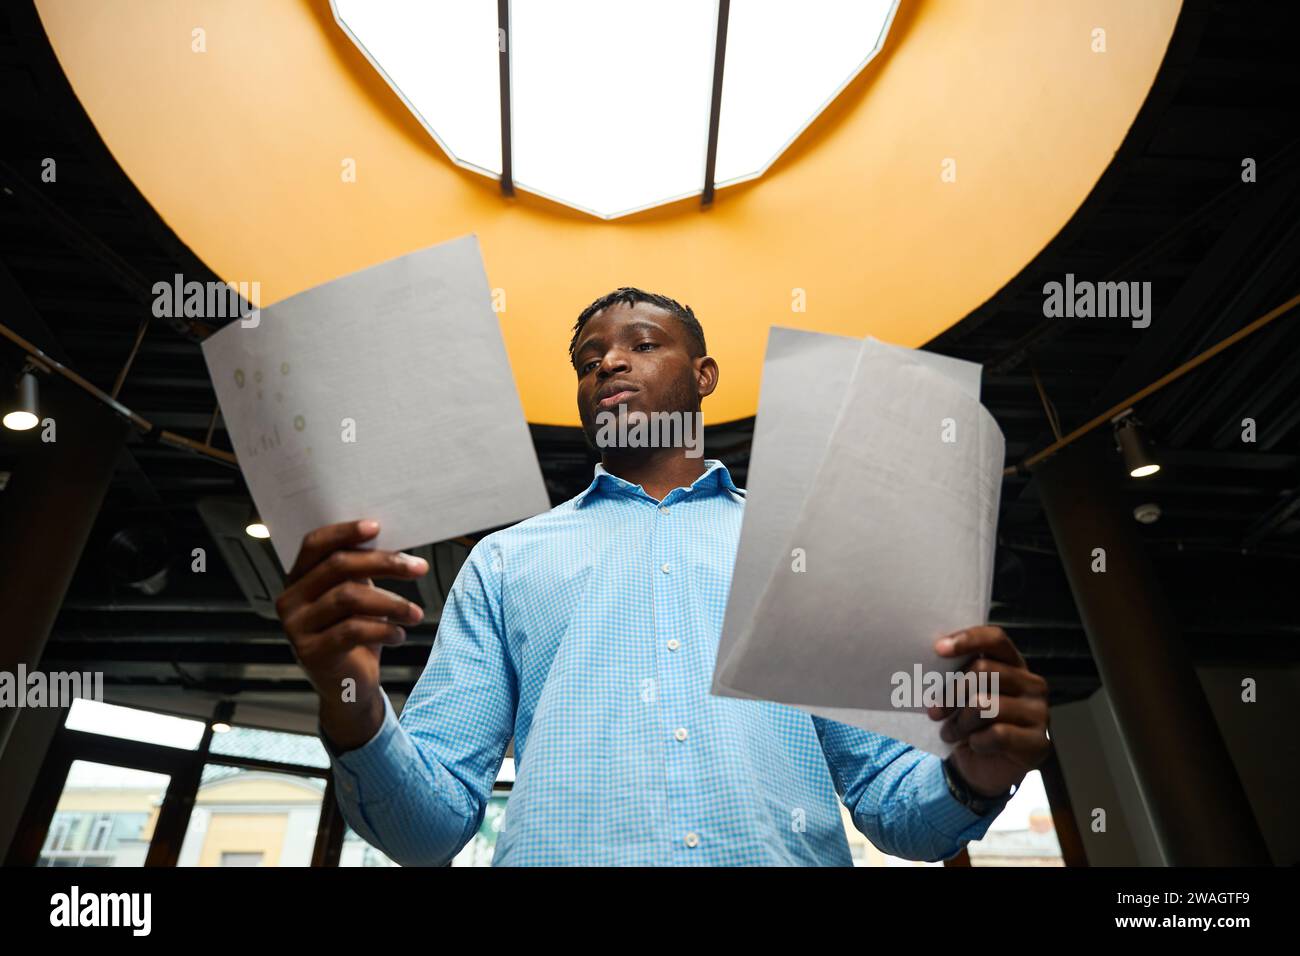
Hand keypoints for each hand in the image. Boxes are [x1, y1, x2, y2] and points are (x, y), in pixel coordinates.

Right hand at [274, 519, 427, 749]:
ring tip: (416, 613)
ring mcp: (296, 628)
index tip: (377, 527)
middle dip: (384, 563)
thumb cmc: (354, 636)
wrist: (347, 688)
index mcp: (298, 580)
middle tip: (418, 567)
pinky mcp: (311, 653)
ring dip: (392, 602)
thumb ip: (360, 571)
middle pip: (338, 566)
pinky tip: (400, 635)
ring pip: (349, 597)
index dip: (344, 532)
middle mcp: (290, 601)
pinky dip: (384, 629)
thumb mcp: (356, 598)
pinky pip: (352, 630)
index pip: (314, 544)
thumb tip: (391, 541)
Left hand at [928, 625, 1050, 797]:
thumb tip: (933, 664)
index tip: (938, 649)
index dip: (968, 640)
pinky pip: (998, 734)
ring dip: (960, 722)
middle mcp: (1032, 684)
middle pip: (984, 670)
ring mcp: (1040, 712)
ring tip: (950, 732)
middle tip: (934, 712)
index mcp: (1014, 664)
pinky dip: (977, 742)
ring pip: (986, 704)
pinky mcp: (1039, 742)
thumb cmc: (971, 725)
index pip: (996, 639)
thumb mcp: (961, 697)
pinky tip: (974, 745)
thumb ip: (956, 677)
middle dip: (952, 693)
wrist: (983, 769)